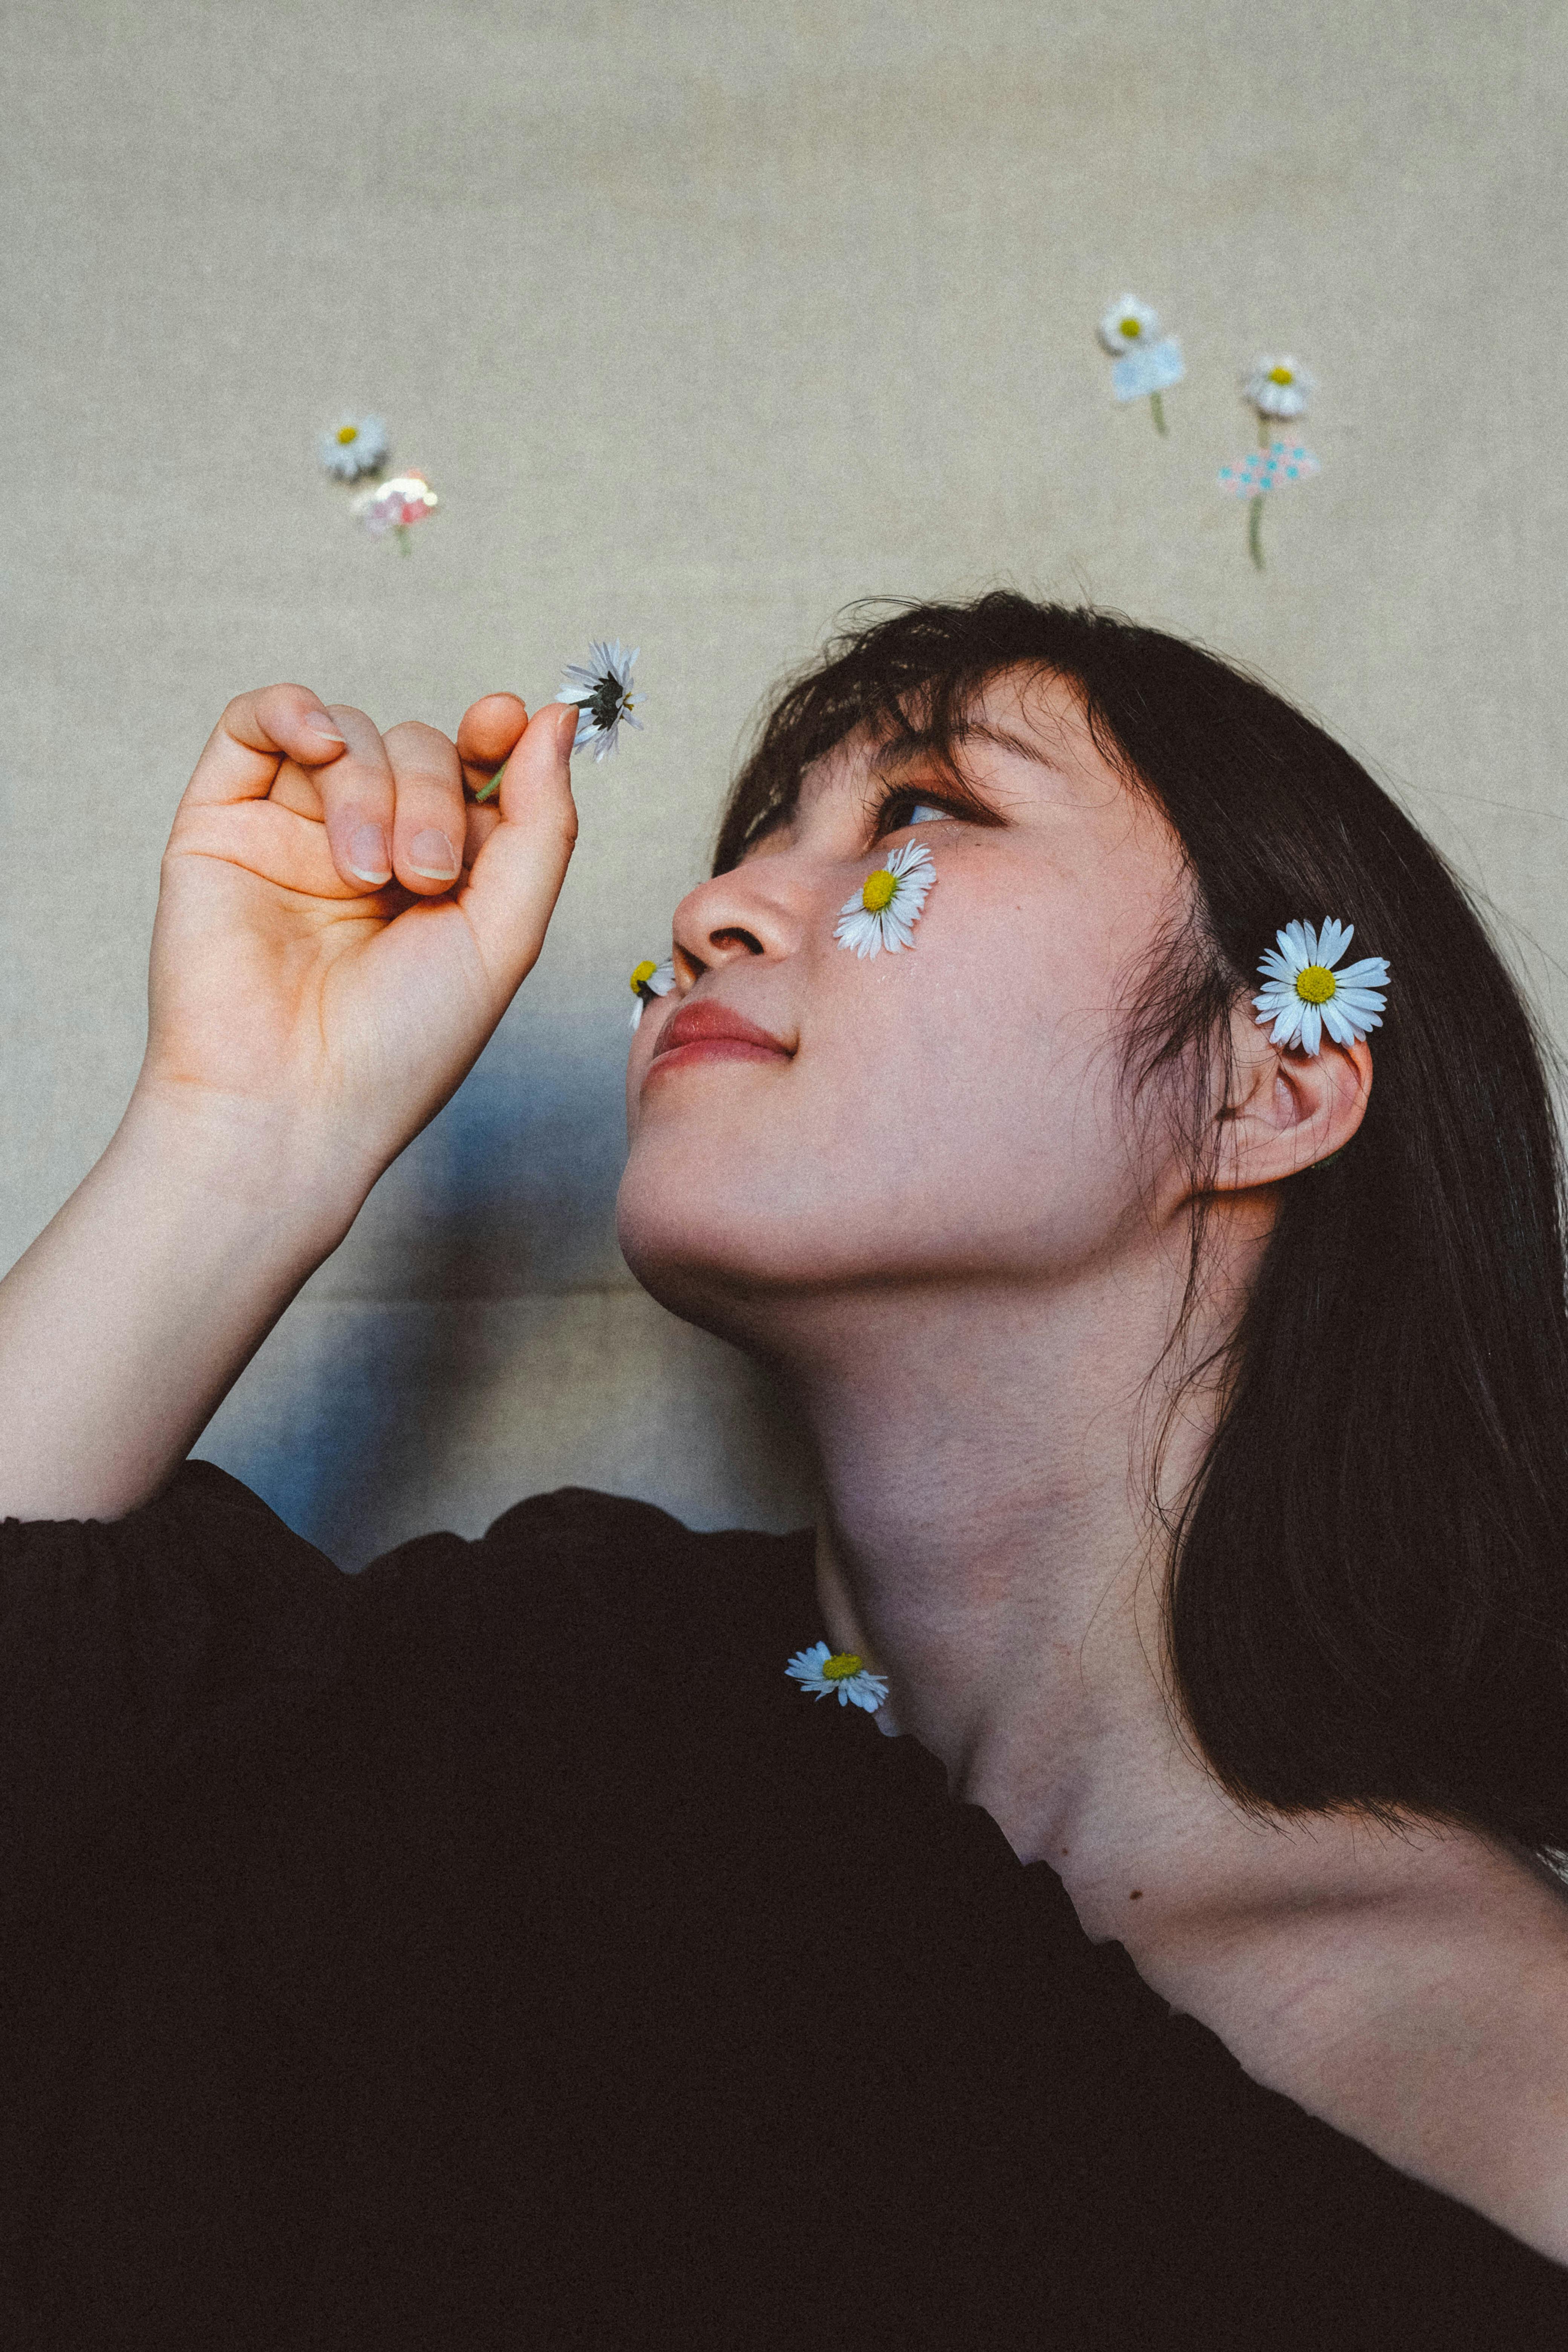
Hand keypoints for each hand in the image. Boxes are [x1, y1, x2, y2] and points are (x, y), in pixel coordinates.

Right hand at [137, 684, 579, 1200]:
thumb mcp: (505, 934)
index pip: (471, 773)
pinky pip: (254, 724)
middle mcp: (368, 848)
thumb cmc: (401, 1045)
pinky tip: (320, 743)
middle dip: (434, 795)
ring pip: (348, 736)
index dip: (493, 736)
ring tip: (368, 875)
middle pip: (418, 749)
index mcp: (439, 878)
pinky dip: (293, 712)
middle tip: (427, 876)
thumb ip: (541, 824)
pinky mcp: (221, 824)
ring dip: (372, 788)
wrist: (290, 1104)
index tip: (504, 720)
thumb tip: (557, 718)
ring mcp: (292, 834)